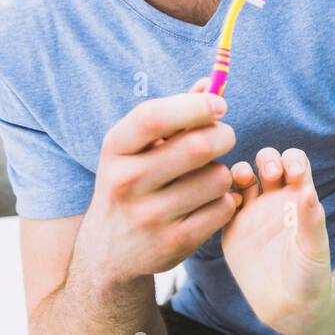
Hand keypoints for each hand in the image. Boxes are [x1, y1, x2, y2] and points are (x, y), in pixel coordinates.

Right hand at [74, 76, 239, 283]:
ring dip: (224, 172)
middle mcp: (127, 182)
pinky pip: (224, 207)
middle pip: (197, 146)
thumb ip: (173, 114)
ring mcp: (149, 216)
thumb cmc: (131, 183)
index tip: (219, 104)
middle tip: (224, 137)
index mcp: (115, 149)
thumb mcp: (136, 148)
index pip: (153, 117)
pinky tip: (209, 202)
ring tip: (208, 177)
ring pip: (218, 178)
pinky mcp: (174, 243)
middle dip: (223, 135)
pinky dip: (227, 200)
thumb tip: (210, 82)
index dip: (194, 105)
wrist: (108, 252)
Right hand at [220, 146, 333, 334]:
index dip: (293, 159)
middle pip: (267, 161)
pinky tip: (227, 203)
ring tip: (244, 179)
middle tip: (270, 174)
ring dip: (242, 170)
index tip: (294, 173)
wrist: (289, 306)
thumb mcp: (314, 248)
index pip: (295, 162)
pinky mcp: (233, 228)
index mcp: (299, 198)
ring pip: (243, 176)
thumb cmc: (311, 276)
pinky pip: (222, 203)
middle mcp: (275, 200)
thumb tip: (309, 190)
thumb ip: (312, 220)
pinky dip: (221, 195)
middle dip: (267, 159)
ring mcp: (253, 212)